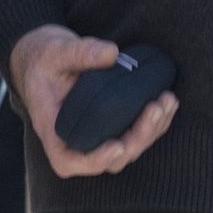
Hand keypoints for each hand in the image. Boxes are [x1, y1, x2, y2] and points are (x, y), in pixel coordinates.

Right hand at [10, 25, 175, 177]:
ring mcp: (96, 136)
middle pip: (109, 159)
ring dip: (152, 131)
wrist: (45, 58)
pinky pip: (135, 134)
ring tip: (167, 101)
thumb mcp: (55, 51)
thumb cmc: (44, 58)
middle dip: (137, 139)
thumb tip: (111, 53)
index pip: (68, 161)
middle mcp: (76, 139)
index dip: (94, 160)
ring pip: (128, 149)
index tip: (117, 145)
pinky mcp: (112, 126)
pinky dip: (155, 123)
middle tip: (155, 108)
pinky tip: (168, 101)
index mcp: (53, 128)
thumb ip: (79, 52)